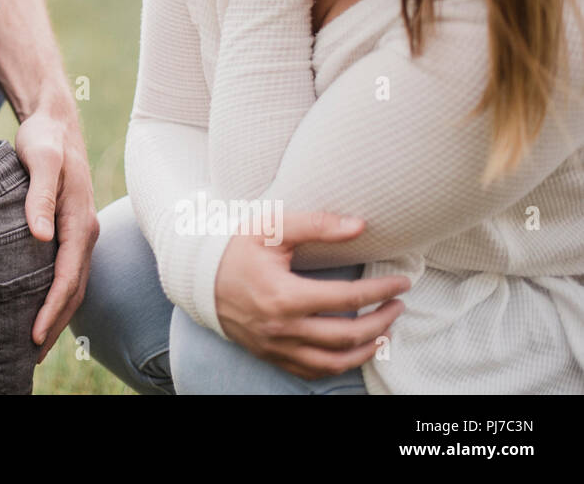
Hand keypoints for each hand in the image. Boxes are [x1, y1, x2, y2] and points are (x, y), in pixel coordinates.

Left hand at [12, 104, 98, 360]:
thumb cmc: (44, 140)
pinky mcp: (70, 230)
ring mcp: (80, 233)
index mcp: (79, 221)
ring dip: (58, 314)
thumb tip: (40, 236)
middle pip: (74, 289)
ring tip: (34, 344)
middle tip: (30, 355)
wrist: (54, 122)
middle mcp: (85, 231)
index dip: (52, 308)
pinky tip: (40, 307)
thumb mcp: (40, 160)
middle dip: (55, 323)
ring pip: (73, 284)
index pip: (67, 276)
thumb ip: (40, 197)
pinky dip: (57, 295)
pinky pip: (67, 271)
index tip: (34, 335)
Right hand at [214, 211, 410, 379]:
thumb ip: (316, 225)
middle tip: (398, 305)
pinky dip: (337, 366)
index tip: (401, 282)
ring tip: (385, 331)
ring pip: (333, 362)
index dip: (380, 290)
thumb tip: (359, 226)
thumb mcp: (270, 228)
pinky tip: (352, 351)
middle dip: (382, 321)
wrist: (195, 276)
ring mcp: (275, 345)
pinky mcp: (269, 354)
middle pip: (347, 335)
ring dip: (367, 350)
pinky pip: (310, 371)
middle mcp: (282, 327)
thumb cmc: (233, 247)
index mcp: (284, 295)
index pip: (347, 298)